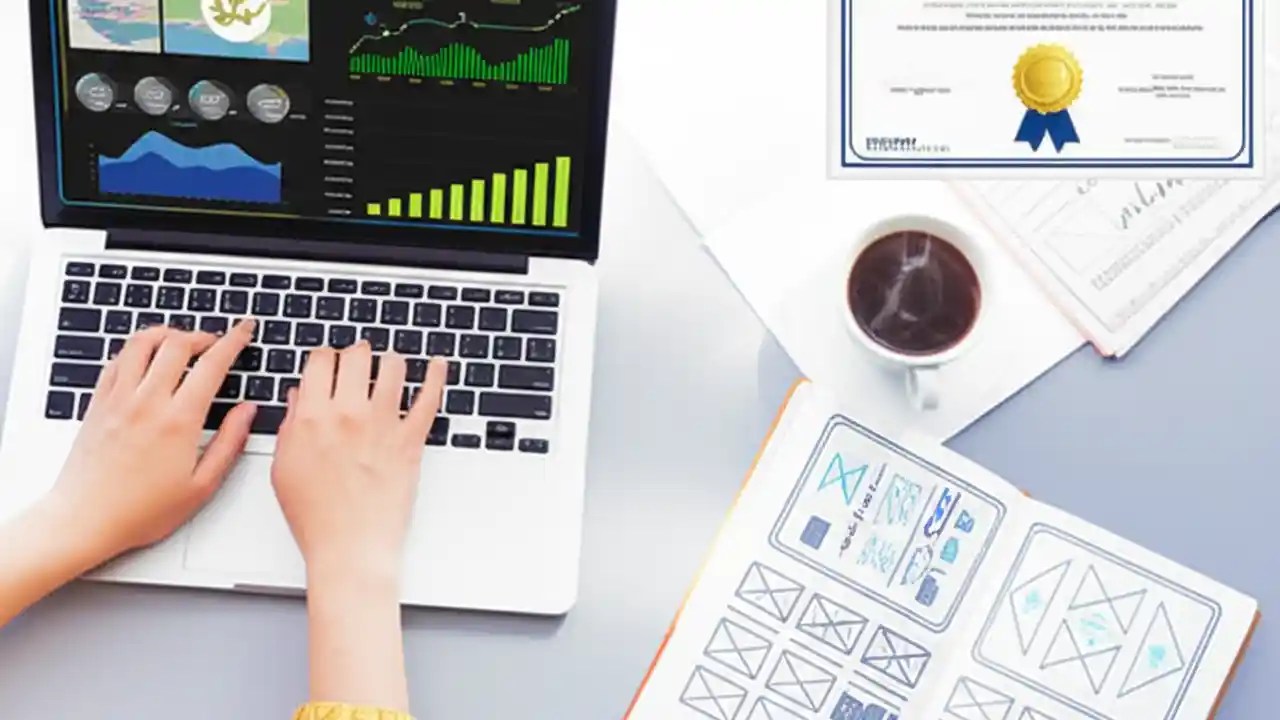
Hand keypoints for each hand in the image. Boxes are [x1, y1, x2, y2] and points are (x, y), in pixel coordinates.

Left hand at [50, 321, 257, 563]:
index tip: (244, 329)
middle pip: (177, 343)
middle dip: (203, 335)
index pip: (212, 364)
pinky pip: (117, 360)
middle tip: (216, 342)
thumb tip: (248, 411)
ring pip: (142, 343)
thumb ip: (230, 442)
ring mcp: (118, 400)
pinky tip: (145, 358)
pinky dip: (136, 349)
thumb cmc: (141, 511)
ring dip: (167, 334)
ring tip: (181, 341)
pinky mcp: (97, 404)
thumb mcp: (202, 486)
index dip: (234, 340)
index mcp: (179, 421)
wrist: (84, 520)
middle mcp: (147, 402)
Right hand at [273, 342, 447, 581]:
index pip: (320, 360)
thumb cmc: (316, 517)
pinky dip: (436, 377)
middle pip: (356, 356)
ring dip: (391, 360)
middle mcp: (348, 414)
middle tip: (359, 360)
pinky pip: (429, 399)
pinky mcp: (410, 441)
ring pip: (393, 368)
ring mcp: (382, 425)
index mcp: (312, 418)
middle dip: (356, 353)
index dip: (325, 355)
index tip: (330, 360)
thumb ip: (290, 425)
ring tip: (391, 364)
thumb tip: (298, 396)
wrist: (350, 548)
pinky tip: (437, 365)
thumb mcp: (284, 468)